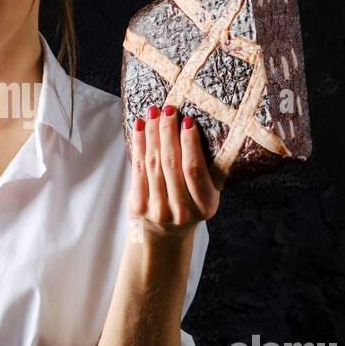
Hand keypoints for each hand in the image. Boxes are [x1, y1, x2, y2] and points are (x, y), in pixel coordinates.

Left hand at [127, 103, 221, 242]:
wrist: (165, 235)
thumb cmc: (189, 206)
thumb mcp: (206, 194)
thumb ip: (205, 170)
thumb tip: (194, 127)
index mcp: (205, 206)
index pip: (194, 169)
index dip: (190, 143)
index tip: (187, 120)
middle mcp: (181, 210)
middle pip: (171, 163)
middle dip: (168, 132)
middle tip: (168, 109)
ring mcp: (158, 209)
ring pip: (153, 163)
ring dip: (153, 134)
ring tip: (154, 113)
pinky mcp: (138, 204)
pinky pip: (138, 168)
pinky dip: (139, 144)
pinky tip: (141, 127)